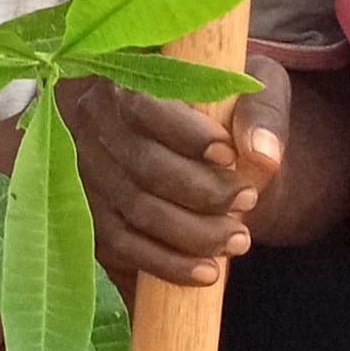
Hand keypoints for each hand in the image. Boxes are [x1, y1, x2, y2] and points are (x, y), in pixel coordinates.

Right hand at [57, 58, 287, 284]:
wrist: (195, 135)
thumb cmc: (224, 105)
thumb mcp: (252, 88)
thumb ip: (264, 113)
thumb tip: (264, 156)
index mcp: (125, 78)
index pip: (144, 106)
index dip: (186, 135)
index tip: (231, 155)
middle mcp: (94, 122)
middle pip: (142, 167)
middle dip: (202, 193)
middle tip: (249, 201)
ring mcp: (85, 170)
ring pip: (133, 211)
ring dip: (190, 234)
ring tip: (238, 240)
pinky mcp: (88, 212)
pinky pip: (120, 247)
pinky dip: (164, 264)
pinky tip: (205, 273)